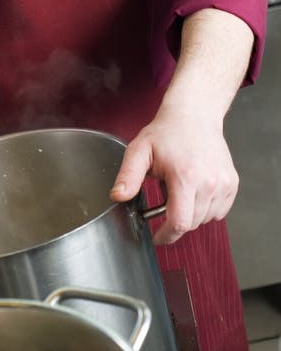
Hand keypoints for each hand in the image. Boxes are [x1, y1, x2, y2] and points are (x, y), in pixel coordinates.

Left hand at [109, 104, 238, 244]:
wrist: (194, 114)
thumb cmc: (166, 132)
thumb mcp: (140, 150)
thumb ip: (128, 176)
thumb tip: (118, 197)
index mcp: (185, 177)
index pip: (179, 222)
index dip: (166, 235)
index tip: (157, 236)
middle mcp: (209, 183)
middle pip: (191, 223)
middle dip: (174, 219)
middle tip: (165, 197)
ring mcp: (224, 183)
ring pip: (205, 219)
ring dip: (191, 213)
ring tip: (180, 188)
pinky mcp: (232, 183)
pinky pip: (219, 211)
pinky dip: (206, 208)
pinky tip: (195, 189)